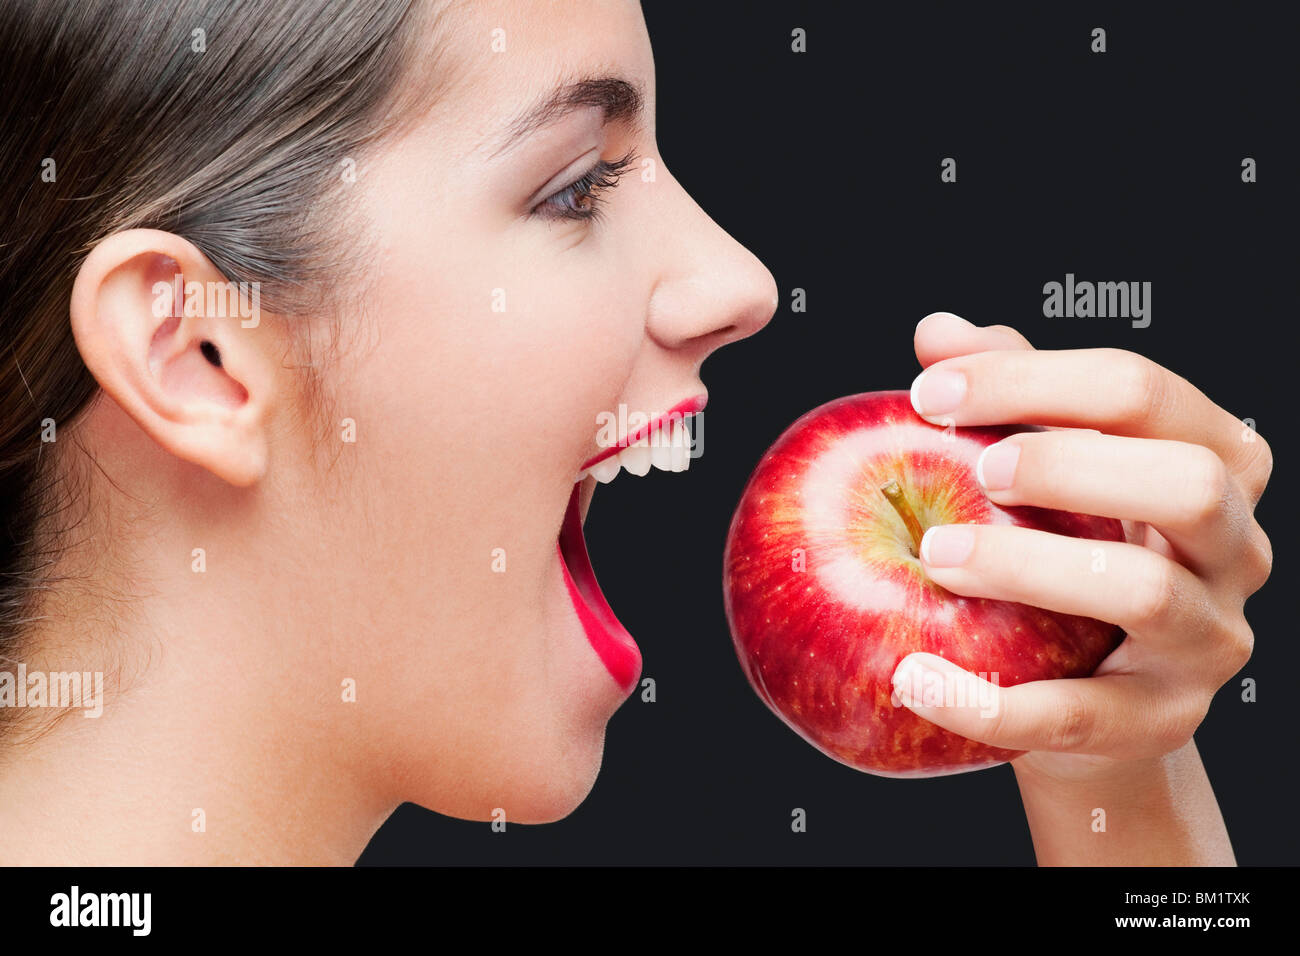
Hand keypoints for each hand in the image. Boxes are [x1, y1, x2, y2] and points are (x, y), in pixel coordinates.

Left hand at [890, 313, 1271, 783]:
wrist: (1099, 690)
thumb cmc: (1077, 550)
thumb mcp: (1053, 466)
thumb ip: (1010, 397)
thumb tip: (937, 331)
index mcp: (1214, 460)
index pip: (1143, 393)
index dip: (1034, 380)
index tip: (928, 390)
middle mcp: (1234, 546)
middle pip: (1190, 483)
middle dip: (1070, 464)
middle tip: (974, 470)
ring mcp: (1208, 638)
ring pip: (1146, 593)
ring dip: (1030, 566)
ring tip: (936, 554)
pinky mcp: (1161, 720)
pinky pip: (1077, 713)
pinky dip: (989, 700)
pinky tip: (914, 677)